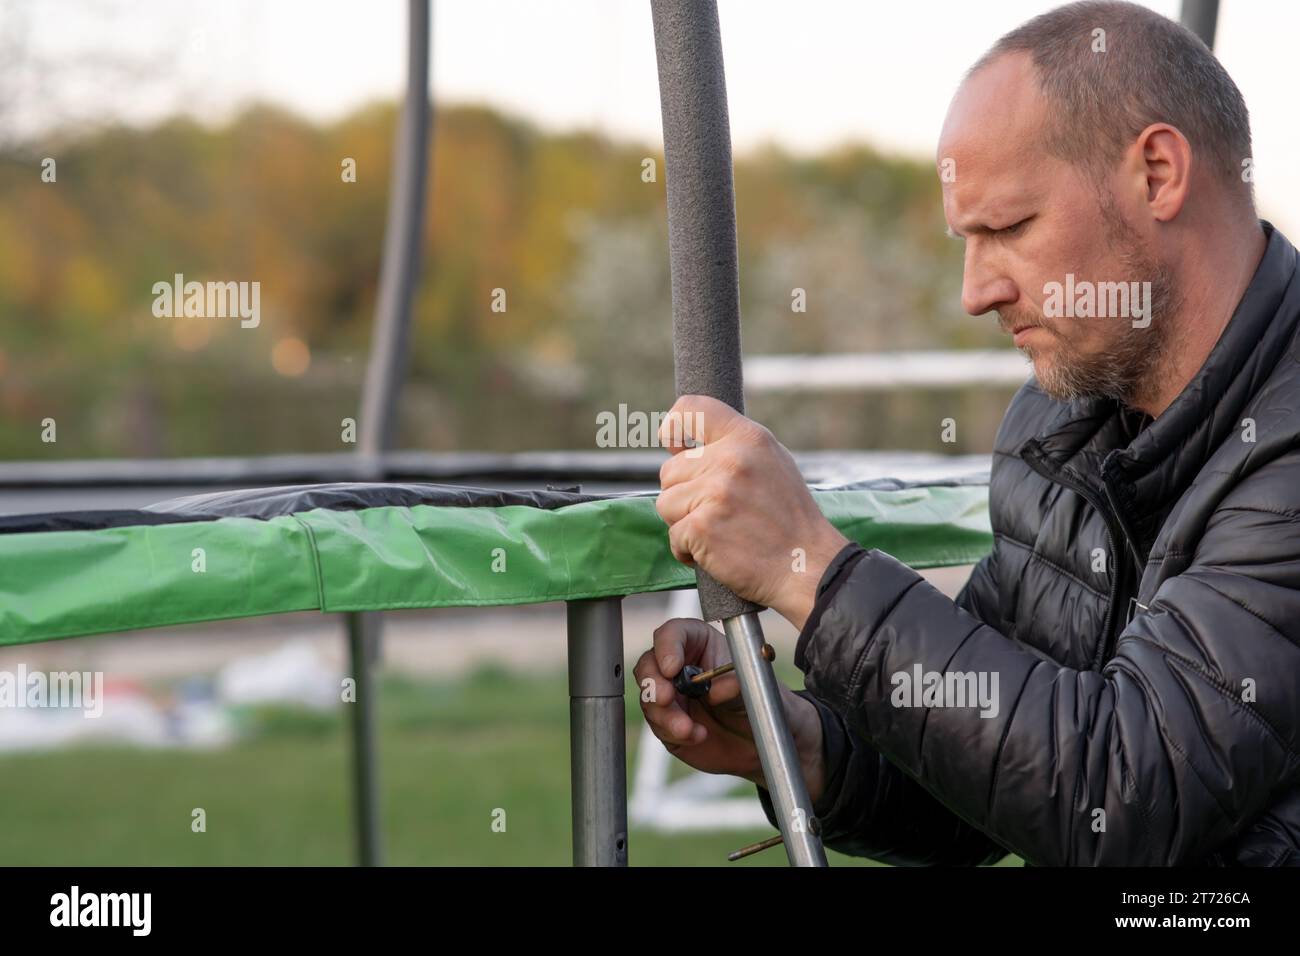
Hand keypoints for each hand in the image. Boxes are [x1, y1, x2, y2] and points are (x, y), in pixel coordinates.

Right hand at [633, 617, 826, 802]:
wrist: (762, 738)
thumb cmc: (760, 700)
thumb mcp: (754, 688)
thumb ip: (735, 686)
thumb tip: (716, 691)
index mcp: (698, 643)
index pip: (673, 634)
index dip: (667, 647)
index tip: (672, 668)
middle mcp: (679, 666)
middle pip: (649, 664)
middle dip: (653, 682)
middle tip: (665, 698)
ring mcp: (671, 694)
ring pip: (649, 698)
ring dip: (665, 714)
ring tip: (688, 728)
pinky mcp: (667, 722)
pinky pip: (658, 725)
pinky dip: (674, 732)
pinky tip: (698, 736)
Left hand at [656, 395, 849, 627]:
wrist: (807, 567)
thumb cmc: (789, 520)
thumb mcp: (771, 465)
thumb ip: (730, 449)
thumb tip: (677, 447)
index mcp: (749, 438)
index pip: (691, 409)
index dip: (674, 428)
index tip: (674, 447)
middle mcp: (731, 460)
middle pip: (670, 471)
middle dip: (685, 495)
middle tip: (720, 513)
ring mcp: (715, 493)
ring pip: (666, 503)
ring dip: (685, 523)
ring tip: (721, 532)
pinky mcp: (701, 527)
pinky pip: (673, 536)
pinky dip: (688, 550)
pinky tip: (718, 552)